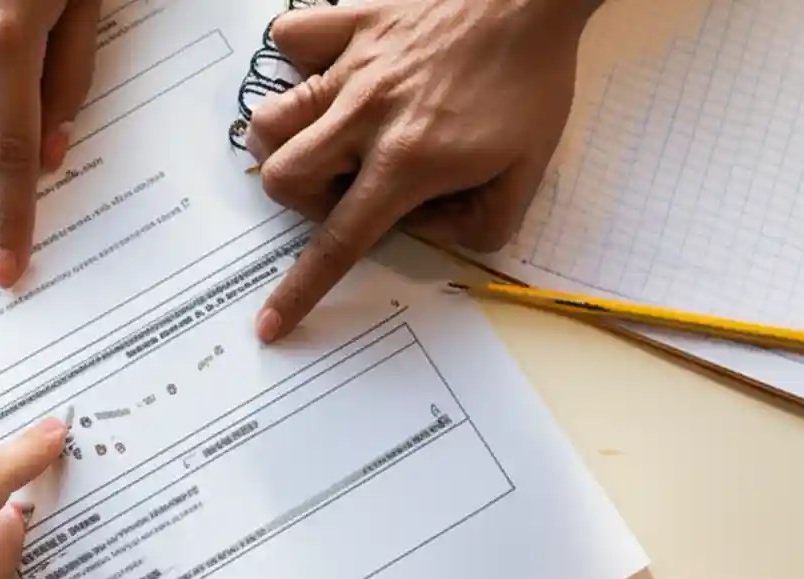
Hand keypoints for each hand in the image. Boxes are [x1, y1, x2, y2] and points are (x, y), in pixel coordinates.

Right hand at [247, 0, 599, 341]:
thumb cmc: (533, 80)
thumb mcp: (527, 173)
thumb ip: (479, 226)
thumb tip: (425, 231)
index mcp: (408, 161)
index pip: (340, 241)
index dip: (300, 291)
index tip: (271, 324)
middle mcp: (366, 116)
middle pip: (282, 178)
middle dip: (302, 201)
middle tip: (345, 189)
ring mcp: (351, 66)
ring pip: (270, 119)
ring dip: (287, 144)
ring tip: (327, 141)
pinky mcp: (350, 22)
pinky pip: (288, 40)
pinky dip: (295, 64)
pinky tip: (329, 76)